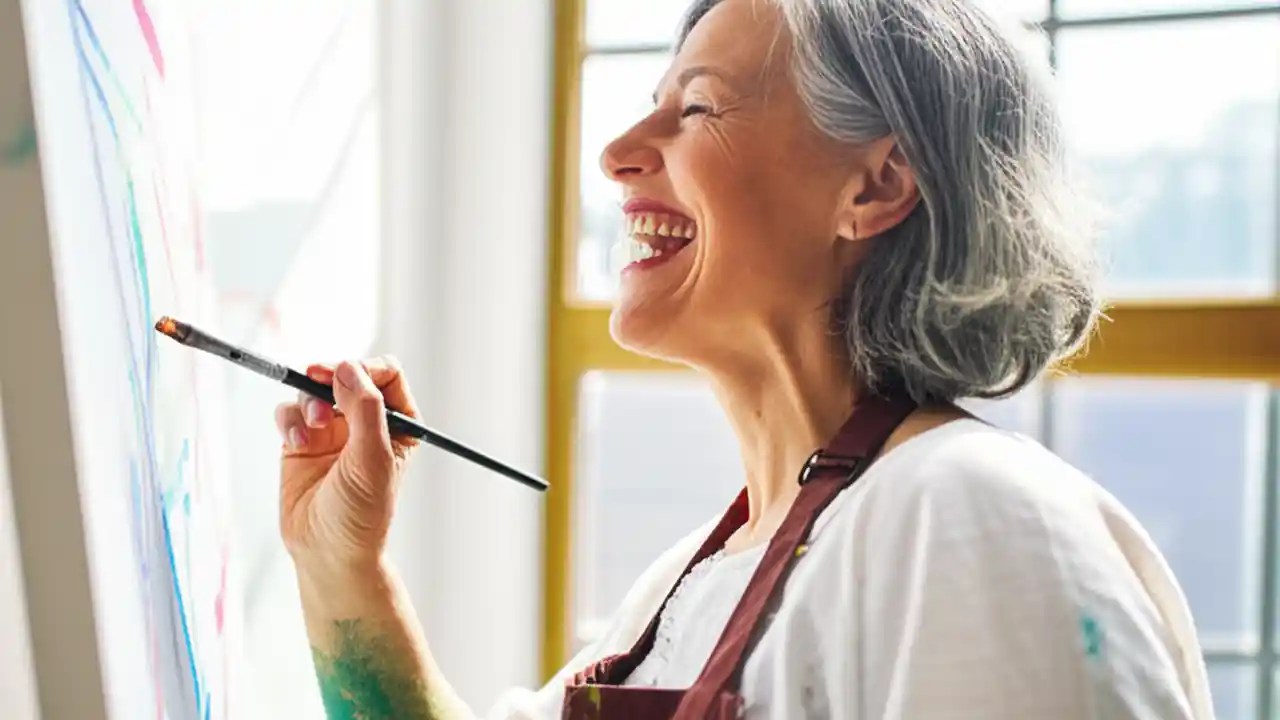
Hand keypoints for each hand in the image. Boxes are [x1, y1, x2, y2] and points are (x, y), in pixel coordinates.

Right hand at [275, 357, 419, 573]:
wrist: (327, 552)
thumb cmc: (361, 514)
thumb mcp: (372, 459)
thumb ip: (365, 410)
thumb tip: (348, 368)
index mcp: (398, 424)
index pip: (386, 376)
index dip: (365, 369)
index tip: (345, 375)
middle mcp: (365, 423)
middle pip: (347, 375)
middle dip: (331, 376)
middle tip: (316, 376)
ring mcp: (332, 430)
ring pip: (315, 390)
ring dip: (310, 400)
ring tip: (313, 426)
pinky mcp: (301, 441)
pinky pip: (290, 412)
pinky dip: (290, 420)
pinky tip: (296, 441)